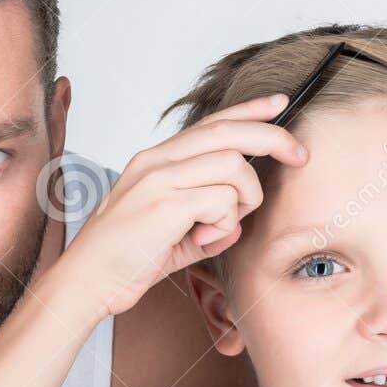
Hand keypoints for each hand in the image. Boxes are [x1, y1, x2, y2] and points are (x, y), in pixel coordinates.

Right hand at [53, 94, 308, 318]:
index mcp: (155, 162)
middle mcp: (156, 161)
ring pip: (233, 167)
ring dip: (242, 200)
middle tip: (300, 155)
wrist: (85, 282)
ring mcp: (159, 179)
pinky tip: (200, 241)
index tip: (279, 104)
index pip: (211, 124)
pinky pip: (222, 202)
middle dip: (274, 139)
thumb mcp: (172, 232)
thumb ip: (205, 219)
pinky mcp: (164, 202)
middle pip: (230, 132)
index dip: (249, 111)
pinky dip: (224, 225)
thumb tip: (236, 220)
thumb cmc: (124, 260)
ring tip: (217, 229)